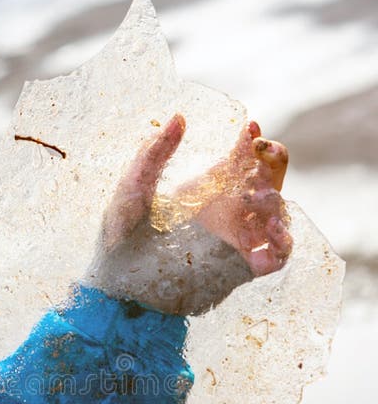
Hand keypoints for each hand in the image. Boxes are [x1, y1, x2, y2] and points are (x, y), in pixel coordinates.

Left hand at [83, 115, 291, 313]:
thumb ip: (153, 154)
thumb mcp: (133, 190)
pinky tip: (272, 231)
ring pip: (277, 213)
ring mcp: (237, 239)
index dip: (253, 140)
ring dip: (276, 200)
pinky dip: (284, 242)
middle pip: (269, 179)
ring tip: (257, 197)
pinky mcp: (241, 268)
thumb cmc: (120, 238)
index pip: (243, 157)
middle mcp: (227, 211)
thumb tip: (179, 117)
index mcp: (207, 188)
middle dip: (275, 161)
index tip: (251, 128)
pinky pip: (277, 255)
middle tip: (263, 152)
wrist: (120, 287)